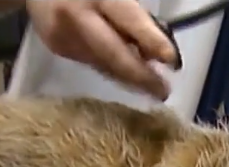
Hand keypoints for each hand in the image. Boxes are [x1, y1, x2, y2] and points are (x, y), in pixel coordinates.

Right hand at [25, 0, 177, 100]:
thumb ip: (132, 13)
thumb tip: (154, 50)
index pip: (129, 19)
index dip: (152, 41)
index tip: (172, 61)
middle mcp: (77, 16)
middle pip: (113, 54)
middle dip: (141, 77)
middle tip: (163, 92)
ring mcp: (63, 35)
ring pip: (103, 64)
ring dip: (129, 78)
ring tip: (153, 88)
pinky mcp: (56, 46)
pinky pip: (91, 61)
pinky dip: (111, 69)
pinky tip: (127, 74)